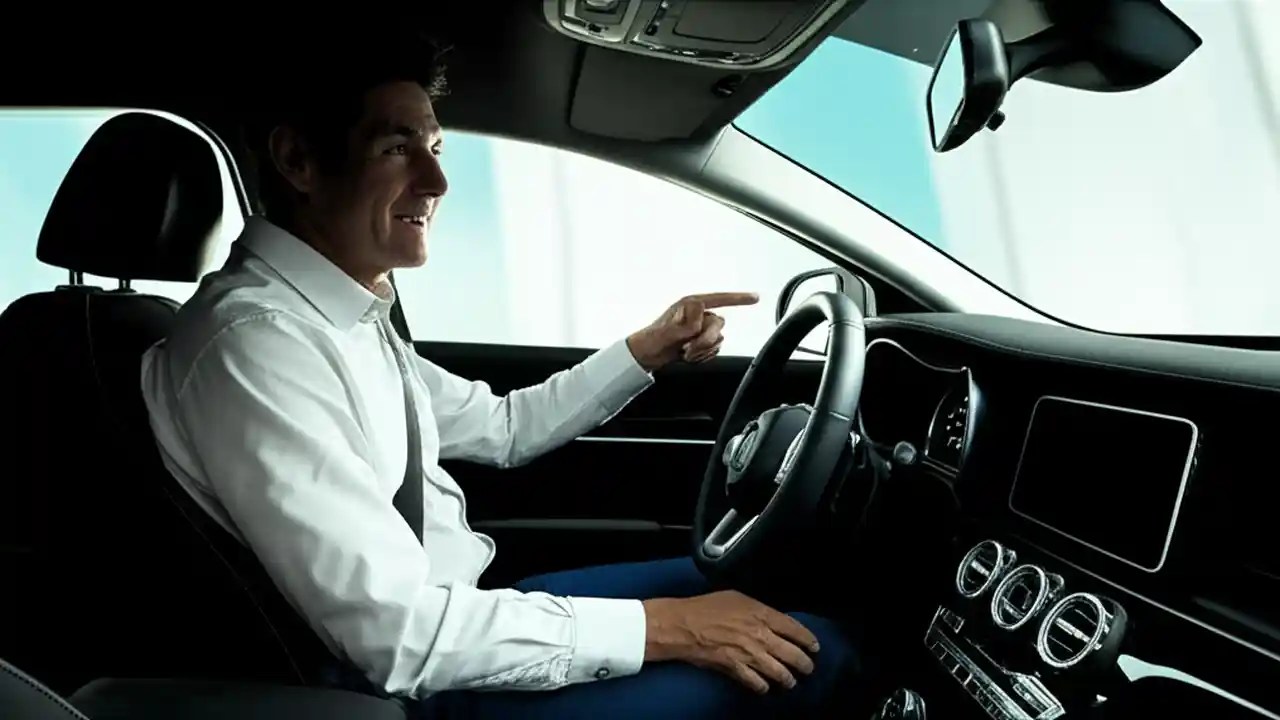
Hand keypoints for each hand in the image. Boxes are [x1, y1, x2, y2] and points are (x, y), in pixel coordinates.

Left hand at [627, 292, 759, 371]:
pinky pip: (714, 350)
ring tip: (685, 353)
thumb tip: (700, 325)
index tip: (756, 297)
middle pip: (719, 324)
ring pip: (718, 339)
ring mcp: (701, 328)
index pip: (720, 299)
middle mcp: (698, 314)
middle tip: (688, 348)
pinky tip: (688, 356)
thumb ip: (686, 327)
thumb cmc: (651, 340)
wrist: (646, 357)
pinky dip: (702, 357)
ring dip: (702, 350)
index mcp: (690, 304)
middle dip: (705, 340)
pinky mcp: (702, 342)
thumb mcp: (667, 332)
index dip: (739, 298)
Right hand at [641, 589, 819, 693]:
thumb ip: (757, 609)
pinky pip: (757, 683)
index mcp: (762, 614)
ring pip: (779, 672)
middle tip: (808, 668)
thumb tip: (770, 618)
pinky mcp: (736, 669)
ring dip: (787, 679)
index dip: (808, 639)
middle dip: (804, 664)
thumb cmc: (706, 607)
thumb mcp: (736, 598)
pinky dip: (763, 687)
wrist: (683, 624)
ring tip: (791, 682)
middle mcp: (760, 635)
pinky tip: (764, 687)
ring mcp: (749, 654)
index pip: (794, 629)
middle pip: (792, 654)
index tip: (814, 647)